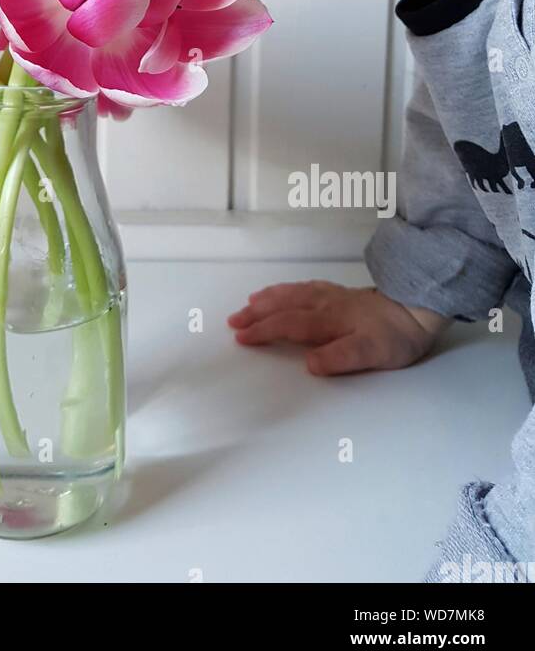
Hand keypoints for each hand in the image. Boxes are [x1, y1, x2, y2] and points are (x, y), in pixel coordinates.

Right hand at [226, 280, 449, 374]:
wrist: (418, 308)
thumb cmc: (394, 337)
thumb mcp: (372, 354)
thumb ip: (340, 358)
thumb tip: (309, 363)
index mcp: (328, 320)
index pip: (288, 324)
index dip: (263, 330)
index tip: (240, 337)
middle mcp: (324, 304)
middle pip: (283, 306)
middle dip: (256, 313)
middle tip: (233, 321)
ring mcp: (331, 295)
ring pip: (291, 293)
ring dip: (266, 299)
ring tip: (248, 303)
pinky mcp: (339, 292)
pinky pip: (303, 287)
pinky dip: (286, 289)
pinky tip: (282, 292)